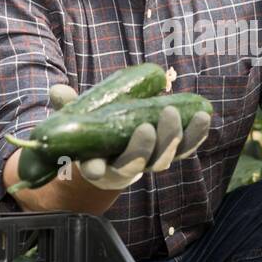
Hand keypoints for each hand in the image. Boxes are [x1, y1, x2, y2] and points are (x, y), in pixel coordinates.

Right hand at [48, 83, 210, 190]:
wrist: (118, 143)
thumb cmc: (94, 129)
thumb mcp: (78, 116)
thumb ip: (68, 105)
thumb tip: (58, 90)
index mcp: (97, 164)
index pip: (95, 171)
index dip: (95, 169)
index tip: (93, 165)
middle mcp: (124, 170)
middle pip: (136, 166)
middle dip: (143, 149)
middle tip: (146, 127)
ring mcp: (149, 163)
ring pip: (163, 160)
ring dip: (173, 139)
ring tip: (178, 114)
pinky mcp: (170, 153)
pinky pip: (185, 150)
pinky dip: (196, 135)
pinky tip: (202, 116)